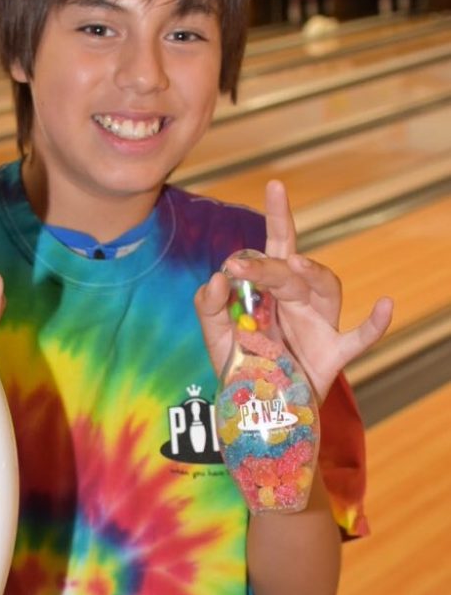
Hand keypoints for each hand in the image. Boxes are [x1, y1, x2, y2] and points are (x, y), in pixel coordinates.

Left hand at [194, 181, 392, 399]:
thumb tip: (217, 277)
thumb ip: (208, 305)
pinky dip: (375, 323)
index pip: (277, 244)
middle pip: (293, 269)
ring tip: (296, 266)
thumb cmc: (244, 363)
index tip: (275, 186)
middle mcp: (299, 300)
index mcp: (272, 289)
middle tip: (244, 267)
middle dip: (271, 263)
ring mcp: (319, 325)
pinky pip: (360, 337)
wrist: (257, 409)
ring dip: (314, 275)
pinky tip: (386, 305)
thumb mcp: (216, 334)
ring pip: (327, 289)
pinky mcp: (333, 354)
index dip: (279, 215)